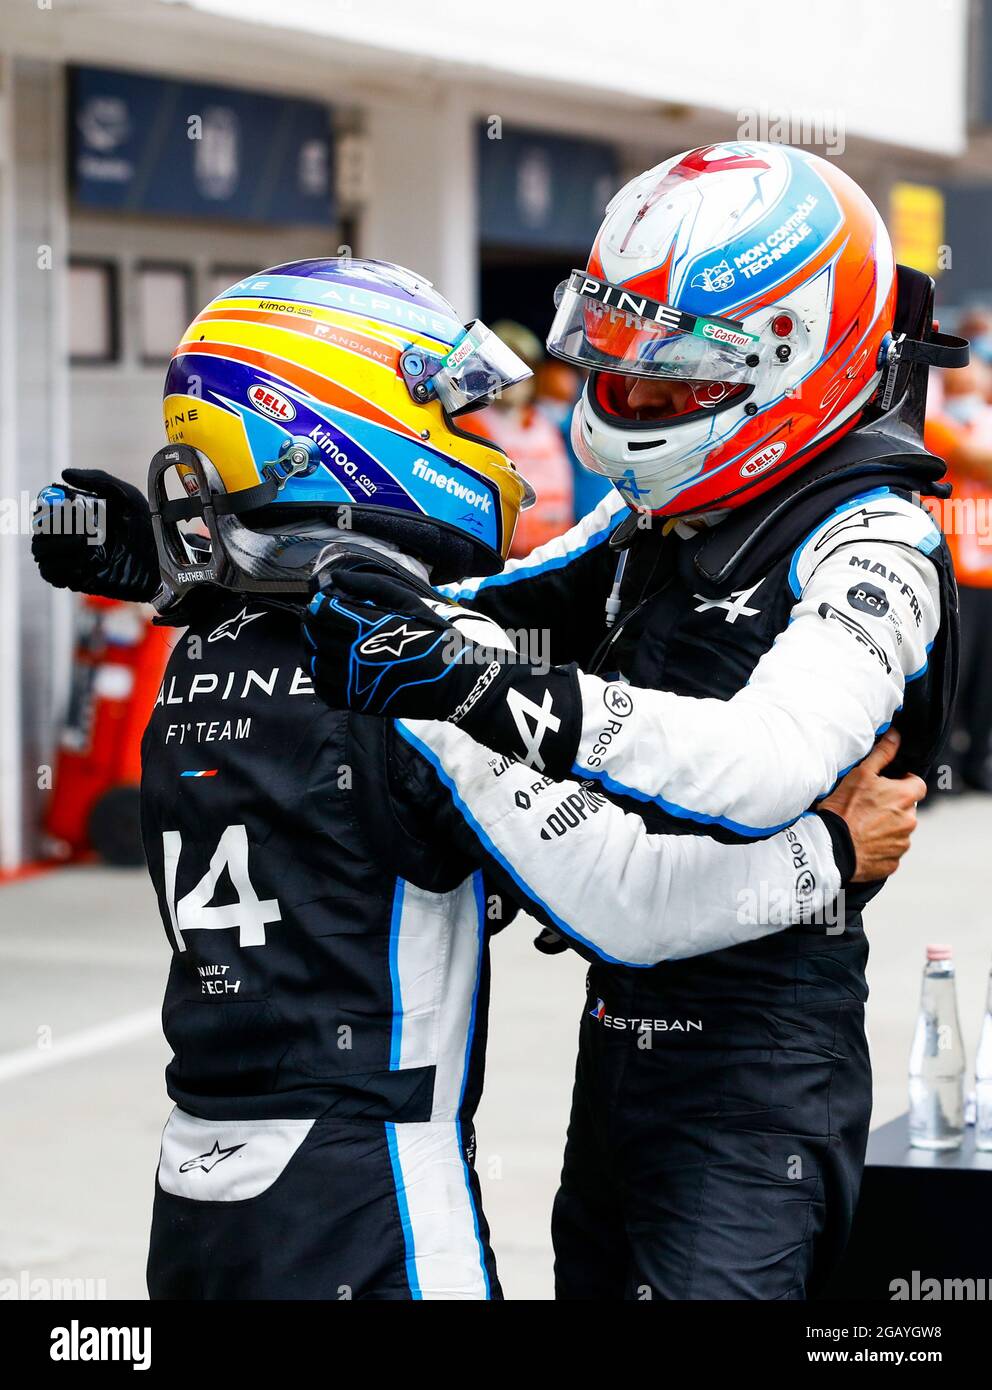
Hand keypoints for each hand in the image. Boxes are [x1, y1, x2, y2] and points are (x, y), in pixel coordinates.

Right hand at [31, 469, 158, 601]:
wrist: (164, 559)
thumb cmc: (148, 526)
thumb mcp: (126, 496)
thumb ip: (98, 480)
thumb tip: (64, 473)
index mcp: (78, 517)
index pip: (43, 511)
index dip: (44, 507)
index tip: (60, 506)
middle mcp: (71, 537)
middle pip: (38, 532)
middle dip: (51, 527)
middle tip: (78, 526)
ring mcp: (73, 559)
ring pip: (40, 553)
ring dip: (56, 546)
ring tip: (84, 543)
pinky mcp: (78, 579)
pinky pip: (51, 574)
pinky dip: (61, 566)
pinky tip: (84, 561)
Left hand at [304, 552, 513, 717]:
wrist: (457, 683)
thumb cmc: (436, 638)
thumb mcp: (410, 602)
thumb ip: (370, 586)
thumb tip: (335, 577)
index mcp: (368, 626)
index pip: (322, 611)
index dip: (319, 603)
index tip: (326, 602)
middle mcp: (356, 654)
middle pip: (313, 635)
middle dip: (312, 623)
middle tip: (321, 620)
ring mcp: (356, 681)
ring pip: (313, 663)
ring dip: (312, 648)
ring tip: (322, 642)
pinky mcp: (359, 703)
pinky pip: (324, 691)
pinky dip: (319, 678)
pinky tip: (328, 669)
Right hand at [820, 730, 925, 881]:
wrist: (830, 847)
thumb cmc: (844, 808)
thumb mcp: (861, 773)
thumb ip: (883, 753)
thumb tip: (896, 736)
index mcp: (906, 798)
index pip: (917, 785)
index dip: (902, 784)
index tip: (886, 787)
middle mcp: (910, 821)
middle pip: (907, 810)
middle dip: (893, 807)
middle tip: (868, 807)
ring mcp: (902, 844)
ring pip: (898, 831)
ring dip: (886, 828)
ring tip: (862, 826)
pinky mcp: (892, 863)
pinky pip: (889, 851)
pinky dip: (879, 847)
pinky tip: (861, 842)